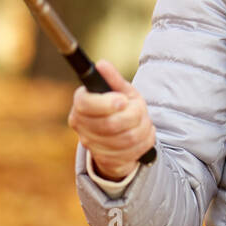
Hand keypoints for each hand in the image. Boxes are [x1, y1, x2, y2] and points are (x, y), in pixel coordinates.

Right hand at [67, 60, 155, 180]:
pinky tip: (144, 134)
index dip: (106, 103)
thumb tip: (101, 64)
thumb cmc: (120, 107)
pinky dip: (144, 141)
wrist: (122, 136)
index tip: (123, 100)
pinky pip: (131, 152)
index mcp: (81, 105)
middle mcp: (82, 127)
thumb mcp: (120, 90)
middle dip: (132, 115)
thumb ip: (112, 78)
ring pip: (124, 139)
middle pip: (109, 124)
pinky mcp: (106, 161)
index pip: (86, 104)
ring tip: (144, 120)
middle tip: (139, 109)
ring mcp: (92, 146)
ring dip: (142, 128)